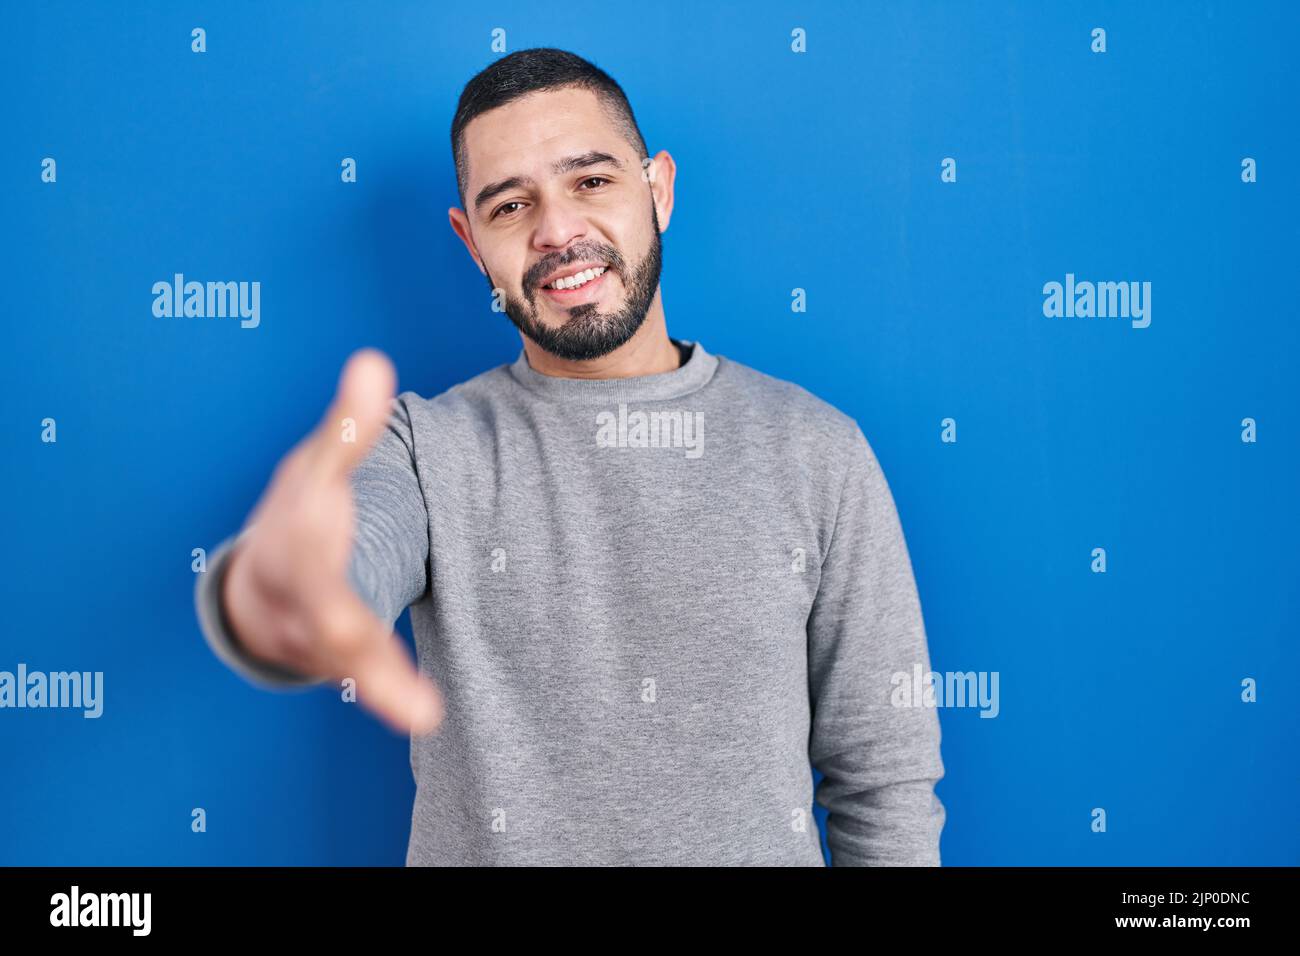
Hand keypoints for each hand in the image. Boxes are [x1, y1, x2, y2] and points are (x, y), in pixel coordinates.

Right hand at [221, 349, 443, 735]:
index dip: (323, 541)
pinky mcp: (343, 658)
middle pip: (325, 617)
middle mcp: (301, 597)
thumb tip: (375, 362)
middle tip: (379, 651)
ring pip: (347, 662)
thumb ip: (348, 427)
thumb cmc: (299, 516)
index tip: (337, 511)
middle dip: (348, 633)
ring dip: (380, 685)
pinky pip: (368, 677)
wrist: (263, 584)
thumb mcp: (317, 468)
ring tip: (422, 712)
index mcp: (296, 545)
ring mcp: (317, 634)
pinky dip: (392, 696)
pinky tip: (424, 712)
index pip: (308, 541)